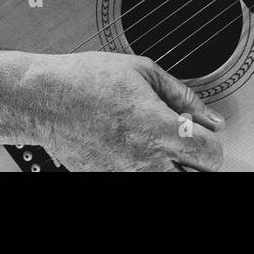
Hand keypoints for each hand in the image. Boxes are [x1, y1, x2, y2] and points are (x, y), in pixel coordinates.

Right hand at [0, 49, 224, 170]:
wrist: (42, 98)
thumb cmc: (85, 79)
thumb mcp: (142, 71)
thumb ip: (183, 96)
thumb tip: (211, 118)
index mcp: (158, 128)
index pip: (211, 155)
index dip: (211, 141)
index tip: (201, 132)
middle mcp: (145, 160)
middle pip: (195, 177)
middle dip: (195, 159)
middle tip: (181, 141)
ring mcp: (126, 175)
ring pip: (169, 182)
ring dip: (171, 167)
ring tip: (156, 146)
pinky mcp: (108, 180)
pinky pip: (138, 180)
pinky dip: (143, 169)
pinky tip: (132, 150)